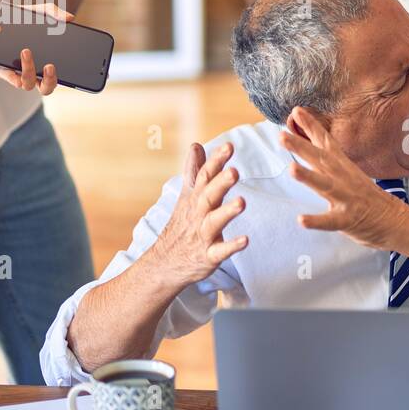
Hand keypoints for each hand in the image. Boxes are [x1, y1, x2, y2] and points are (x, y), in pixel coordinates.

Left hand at [0, 2, 71, 95]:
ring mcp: (15, 71)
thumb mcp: (30, 12)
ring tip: (26, 51)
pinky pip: (12, 80)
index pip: (59, 71)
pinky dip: (16, 75)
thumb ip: (50, 12)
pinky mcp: (0, 71)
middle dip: (51, 79)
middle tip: (50, 65)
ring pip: (30, 85)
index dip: (69, 74)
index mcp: (41, 57)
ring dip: (30, 71)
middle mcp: (30, 68)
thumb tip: (70, 17)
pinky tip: (16, 62)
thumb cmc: (5, 19)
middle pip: (47, 87)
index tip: (72, 62)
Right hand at [149, 142, 248, 287]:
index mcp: (195, 199)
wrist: (163, 264)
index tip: (229, 146)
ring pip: (214, 222)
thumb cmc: (181, 227)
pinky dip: (231, 246)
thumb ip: (194, 171)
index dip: (216, 161)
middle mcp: (198, 215)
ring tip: (242, 202)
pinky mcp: (208, 256)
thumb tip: (196, 145)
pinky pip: (220, 251)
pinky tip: (245, 240)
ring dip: (227, 212)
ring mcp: (202, 236)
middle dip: (220, 183)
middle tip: (234, 171)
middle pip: (208, 196)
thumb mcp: (186, 197)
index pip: (205, 176)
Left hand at [279, 107, 408, 249]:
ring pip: (325, 186)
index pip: (326, 142)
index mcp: (342, 167)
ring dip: (309, 177)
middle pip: (321, 160)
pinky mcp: (347, 219)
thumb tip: (311, 144)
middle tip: (282, 136)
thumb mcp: (349, 173)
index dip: (311, 126)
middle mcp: (343, 178)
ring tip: (292, 169)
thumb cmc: (367, 197)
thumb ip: (329, 160)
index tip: (296, 111)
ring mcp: (346, 198)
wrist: (394, 220)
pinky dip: (316, 221)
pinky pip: (330, 221)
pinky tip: (302, 219)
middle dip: (301, 147)